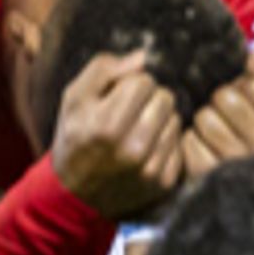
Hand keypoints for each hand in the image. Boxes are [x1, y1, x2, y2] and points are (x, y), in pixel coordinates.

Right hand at [51, 49, 184, 220]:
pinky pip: (179, 146)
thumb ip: (104, 69)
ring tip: (137, 132)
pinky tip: (146, 150)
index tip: (118, 97)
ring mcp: (150, 170)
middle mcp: (132, 150)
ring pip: (175, 121)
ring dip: (159, 121)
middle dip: (149, 100)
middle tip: (130, 113)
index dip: (131, 83)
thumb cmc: (74, 138)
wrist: (75, 196)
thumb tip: (143, 58)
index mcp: (107, 125)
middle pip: (165, 99)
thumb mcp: (74, 98)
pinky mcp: (163, 184)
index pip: (144, 81)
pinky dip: (165, 144)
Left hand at [182, 50, 253, 181]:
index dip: (242, 88)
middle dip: (219, 103)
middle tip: (223, 119)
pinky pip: (190, 142)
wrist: (252, 204)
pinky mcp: (210, 178)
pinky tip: (202, 151)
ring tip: (212, 135)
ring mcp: (237, 164)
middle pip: (225, 97)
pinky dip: (190, 144)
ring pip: (205, 118)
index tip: (244, 103)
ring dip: (203, 123)